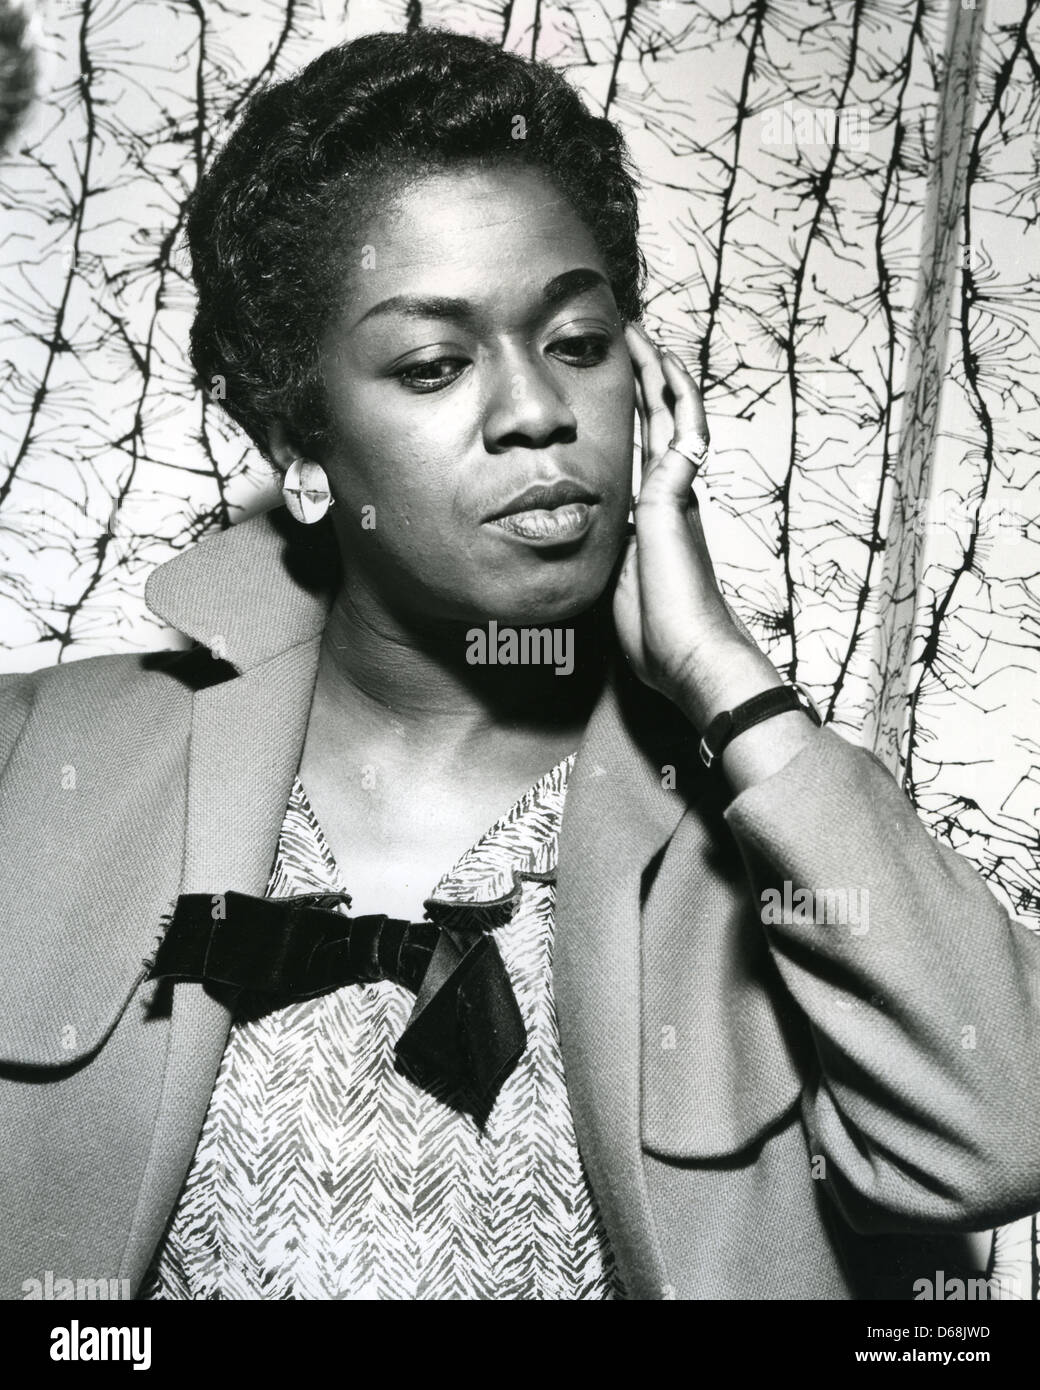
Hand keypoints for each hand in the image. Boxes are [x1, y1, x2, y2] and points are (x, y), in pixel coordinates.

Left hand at [613, 324, 781, 730]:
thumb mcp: (617, 588)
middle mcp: (672, 499)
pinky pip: (682, 430)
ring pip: (674, 416)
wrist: (691, 658)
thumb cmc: (660, 637)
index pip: (646, 453)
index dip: (636, 417)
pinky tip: (662, 365)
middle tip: (631, 340)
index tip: (621, 387)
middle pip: (661, 423)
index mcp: (658, 520)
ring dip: (659, 374)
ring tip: (642, 336)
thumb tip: (584, 551)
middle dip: (646, 380)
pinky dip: (675, 394)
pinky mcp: (675, 497)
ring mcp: (678, 494)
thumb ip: (608, 560)